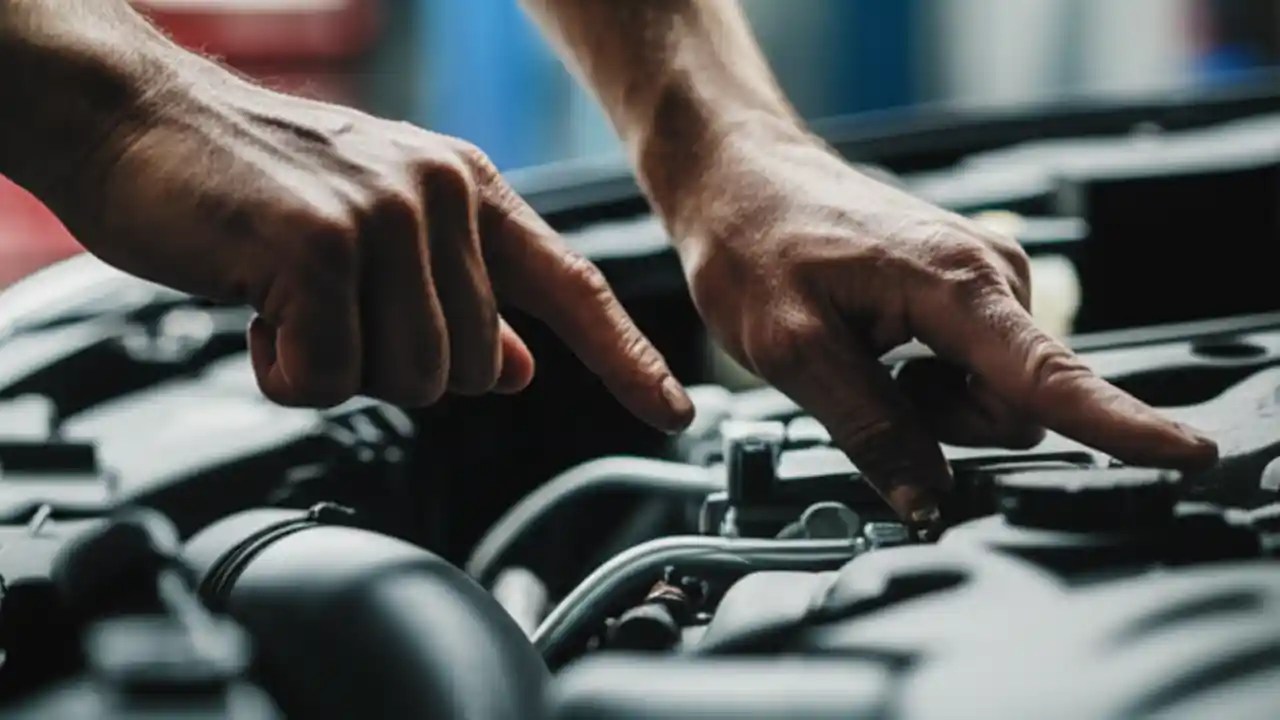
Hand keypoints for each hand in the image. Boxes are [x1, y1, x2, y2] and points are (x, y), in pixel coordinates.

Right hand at [25, 41, 692, 428]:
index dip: (626, 358)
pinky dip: (286, 369)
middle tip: (328, 313)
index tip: (674, 412)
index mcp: (467, 191)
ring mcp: (384, 215)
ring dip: (336, 368)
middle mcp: (440, 195)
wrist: (136, 116)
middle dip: (389, 367)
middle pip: (469, 369)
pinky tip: (259, 311)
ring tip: (291, 305)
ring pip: (406, 380)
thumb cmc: (254, 183)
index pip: (571, 286)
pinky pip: (331, 377)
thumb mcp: (378, 235)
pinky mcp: (319, 243)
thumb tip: (518, 367)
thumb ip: (459, 299)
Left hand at [669, 133, 1217, 521]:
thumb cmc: (757, 241)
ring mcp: (981, 285)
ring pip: (991, 399)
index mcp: (955, 284)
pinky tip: (880, 346)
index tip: (1179, 452)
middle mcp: (989, 278)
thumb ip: (869, 430)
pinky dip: (926, 382)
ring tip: (867, 355)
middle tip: (866, 381)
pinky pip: (972, 375)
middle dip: (945, 425)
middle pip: (1013, 408)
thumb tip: (926, 499)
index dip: (1117, 424)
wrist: (743, 180)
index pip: (1048, 375)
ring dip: (929, 405)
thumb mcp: (792, 350)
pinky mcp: (965, 296)